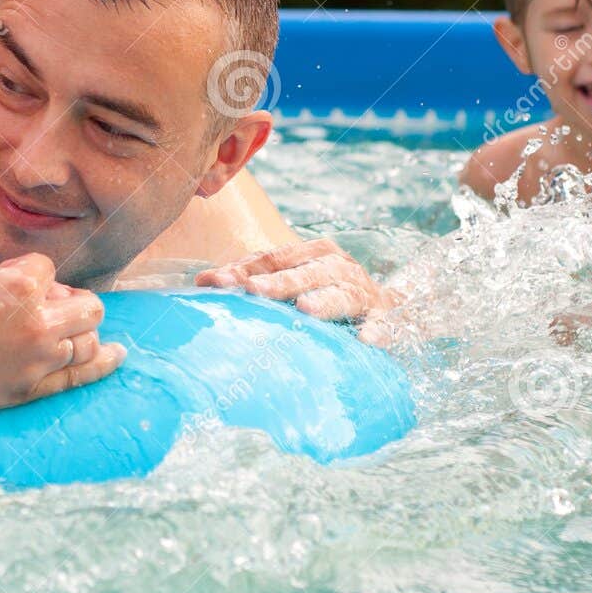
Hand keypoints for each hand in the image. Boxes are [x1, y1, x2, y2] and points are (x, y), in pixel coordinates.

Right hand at [0, 253, 123, 416]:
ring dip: (80, 331)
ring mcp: (36, 360)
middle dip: (73, 302)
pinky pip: (79, 376)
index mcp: (18, 287)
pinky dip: (102, 363)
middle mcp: (36, 324)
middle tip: (55, 305)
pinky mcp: (28, 391)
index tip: (7, 281)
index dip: (29, 273)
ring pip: (86, 341)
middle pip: (88, 306)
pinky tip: (117, 354)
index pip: (48, 271)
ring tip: (72, 330)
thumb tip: (24, 281)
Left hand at [195, 238, 396, 321]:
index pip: (272, 259)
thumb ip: (254, 278)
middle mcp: (337, 266)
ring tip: (306, 309)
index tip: (212, 282)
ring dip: (325, 302)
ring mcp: (363, 291)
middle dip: (277, 282)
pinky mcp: (386, 316)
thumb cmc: (326, 292)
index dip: (242, 269)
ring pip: (342, 294)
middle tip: (252, 291)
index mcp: (311, 253)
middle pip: (304, 273)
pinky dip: (376, 330)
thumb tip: (201, 281)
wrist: (390, 306)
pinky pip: (383, 324)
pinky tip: (367, 339)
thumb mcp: (294, 279)